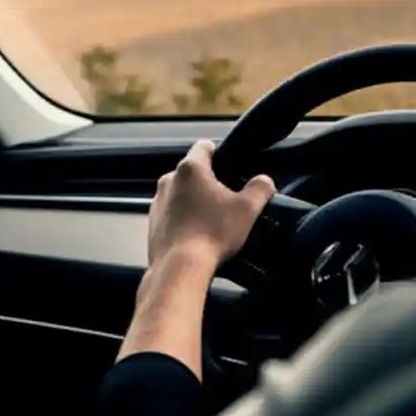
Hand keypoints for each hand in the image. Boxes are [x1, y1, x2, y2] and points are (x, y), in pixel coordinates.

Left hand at [147, 139, 276, 273]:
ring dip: (194, 202)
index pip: (204, 146)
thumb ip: (260, 188)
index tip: (231, 168)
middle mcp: (168, 180)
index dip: (220, 153)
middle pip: (193, 172)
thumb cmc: (213, 233)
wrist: (179, 269)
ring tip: (211, 222)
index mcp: (190, 168)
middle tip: (227, 201)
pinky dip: (183, 220)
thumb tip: (264, 181)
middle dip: (208, 182)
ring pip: (180, 194)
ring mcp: (156, 203)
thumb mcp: (248, 209)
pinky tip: (196, 237)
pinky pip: (171, 215)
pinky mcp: (152, 225)